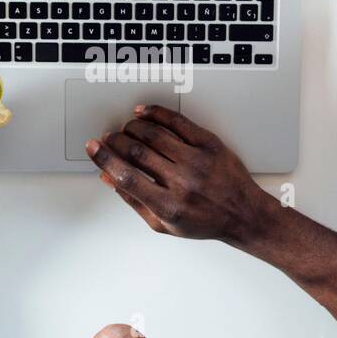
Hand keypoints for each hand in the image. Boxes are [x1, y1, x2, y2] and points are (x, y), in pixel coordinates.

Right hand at [85, 104, 274, 244]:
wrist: (243, 214)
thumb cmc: (204, 221)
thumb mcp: (163, 224)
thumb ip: (133, 201)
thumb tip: (109, 177)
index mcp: (169, 206)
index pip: (127, 176)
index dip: (105, 159)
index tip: (94, 148)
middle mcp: (183, 182)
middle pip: (137, 151)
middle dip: (116, 142)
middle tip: (108, 139)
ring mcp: (198, 160)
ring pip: (154, 134)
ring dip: (132, 128)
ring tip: (124, 130)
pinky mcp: (209, 144)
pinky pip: (177, 122)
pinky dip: (155, 114)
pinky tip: (143, 114)